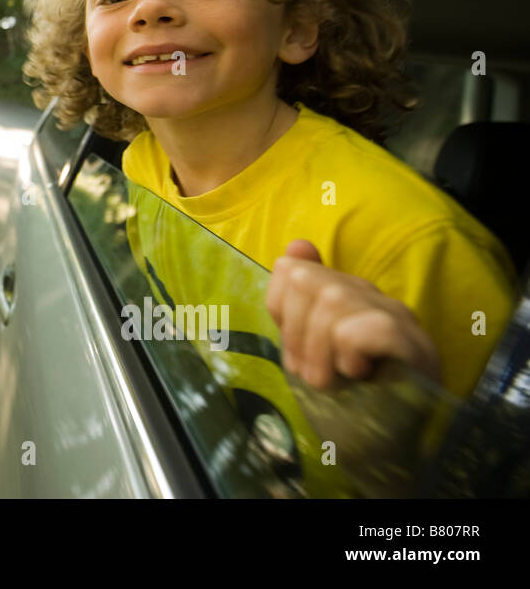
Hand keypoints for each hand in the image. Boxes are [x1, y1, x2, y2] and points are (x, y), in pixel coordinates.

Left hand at [266, 239, 441, 389]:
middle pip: (306, 281)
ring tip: (335, 381)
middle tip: (313, 373)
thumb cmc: (347, 401)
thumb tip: (296, 247)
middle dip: (296, 335)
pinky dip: (347, 356)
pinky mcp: (415, 345)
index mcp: (346, 294)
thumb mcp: (310, 351)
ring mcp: (399, 317)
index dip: (281, 313)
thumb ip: (297, 303)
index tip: (297, 351)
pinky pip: (358, 330)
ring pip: (332, 301)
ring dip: (319, 354)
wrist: (387, 450)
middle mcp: (373, 297)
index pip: (292, 271)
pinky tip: (359, 376)